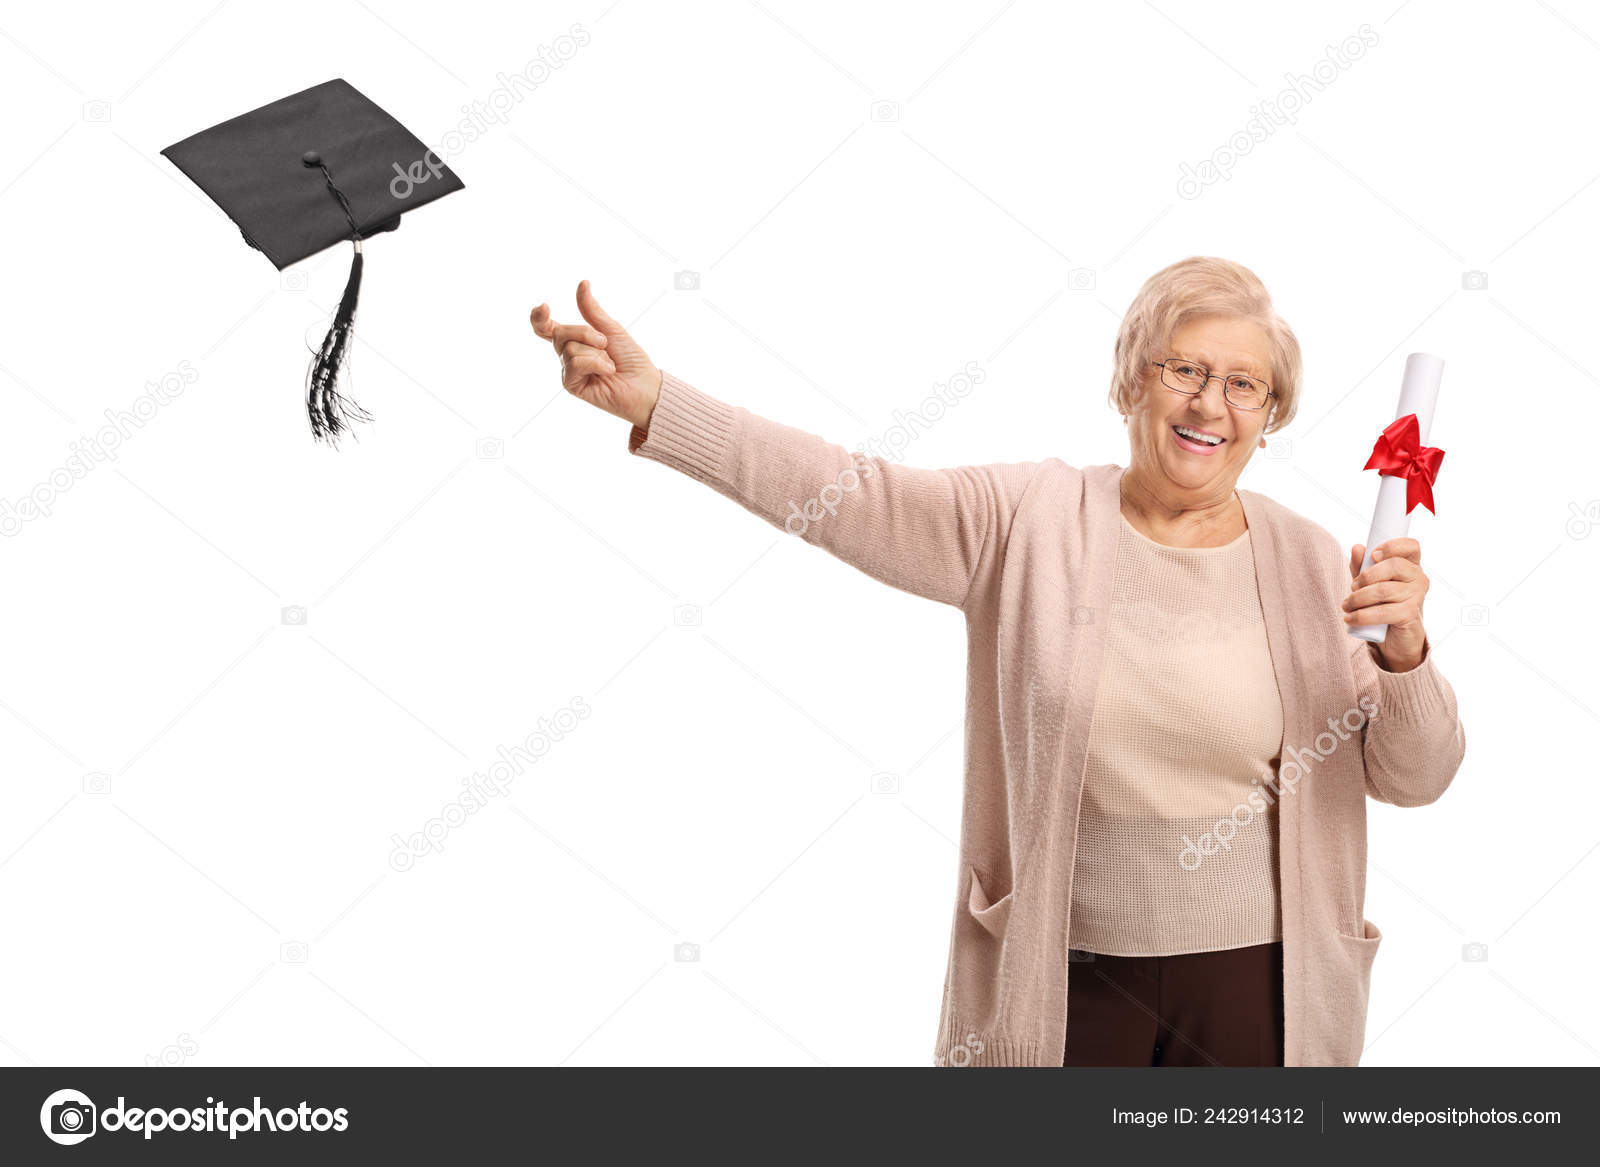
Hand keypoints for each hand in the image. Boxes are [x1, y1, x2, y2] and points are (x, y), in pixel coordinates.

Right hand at [530, 280, 661, 429]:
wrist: (644, 384)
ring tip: (610, 363)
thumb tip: (582, 283)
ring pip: (569, 348)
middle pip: (560, 333)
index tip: (544, 306)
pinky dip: (596, 364)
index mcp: (574, 341)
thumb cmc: (631, 359)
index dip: (539, 318)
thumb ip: (592, 310)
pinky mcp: (571, 385)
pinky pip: (575, 363)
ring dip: (596, 352)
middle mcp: (567, 356)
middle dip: (585, 332)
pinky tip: (608, 372)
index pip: (546, 328)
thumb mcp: (611, 328)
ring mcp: (568, 371)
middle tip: (606, 343)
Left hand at [1344, 537, 1429, 670]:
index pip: (1411, 546)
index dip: (1393, 546)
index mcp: (1410, 565)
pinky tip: (1350, 619)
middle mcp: (1418, 578)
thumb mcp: (1369, 583)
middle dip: (1366, 576)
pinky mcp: (1410, 615)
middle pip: (1394, 565)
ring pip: (1383, 590)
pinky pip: (1383, 612)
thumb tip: (1357, 548)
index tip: (1373, 555)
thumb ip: (1362, 566)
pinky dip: (1362, 616)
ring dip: (1357, 598)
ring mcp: (1416, 597)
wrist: (1394, 638)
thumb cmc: (1382, 604)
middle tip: (1352, 587)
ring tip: (1346, 605)